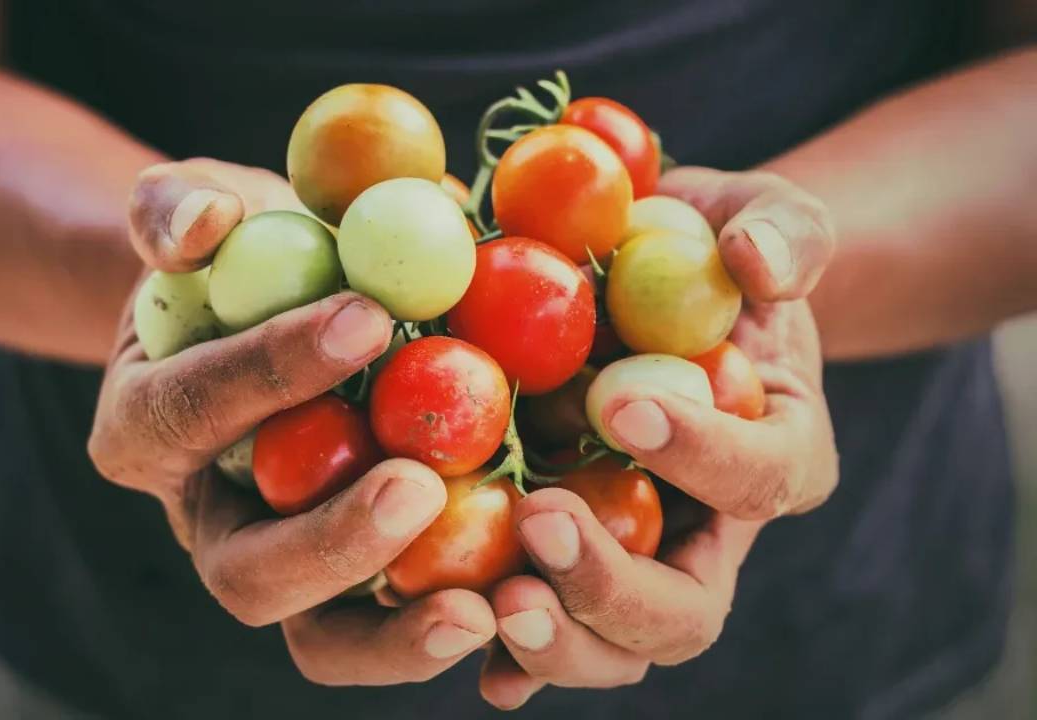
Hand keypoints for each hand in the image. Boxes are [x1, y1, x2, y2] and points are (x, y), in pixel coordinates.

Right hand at [89, 159, 495, 684]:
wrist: (276, 315)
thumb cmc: (239, 259)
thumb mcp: (196, 210)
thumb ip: (176, 208)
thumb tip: (205, 223)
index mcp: (147, 430)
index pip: (194, 409)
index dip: (271, 370)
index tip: (367, 318)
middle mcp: (210, 521)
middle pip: (248, 573)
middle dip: (331, 541)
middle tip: (417, 487)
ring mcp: (287, 565)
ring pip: (321, 637)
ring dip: (399, 633)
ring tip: (482, 604)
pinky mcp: (361, 585)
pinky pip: (397, 629)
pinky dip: (454, 626)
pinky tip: (525, 598)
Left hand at [479, 168, 839, 708]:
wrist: (647, 284)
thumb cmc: (709, 248)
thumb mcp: (761, 214)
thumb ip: (784, 228)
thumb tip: (755, 261)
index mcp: (775, 454)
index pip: (761, 477)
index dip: (702, 453)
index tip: (625, 404)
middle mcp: (706, 531)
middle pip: (684, 609)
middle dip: (613, 583)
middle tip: (541, 520)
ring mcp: (630, 557)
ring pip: (613, 645)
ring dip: (557, 637)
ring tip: (491, 602)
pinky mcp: (560, 558)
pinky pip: (540, 626)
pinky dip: (505, 655)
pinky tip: (463, 643)